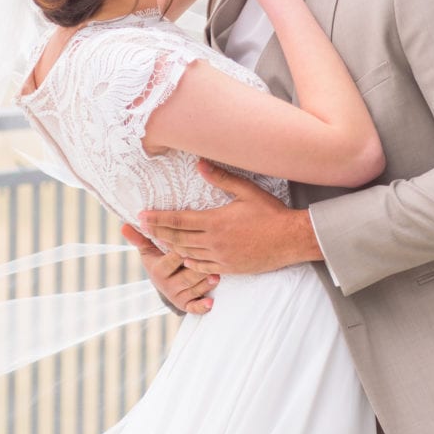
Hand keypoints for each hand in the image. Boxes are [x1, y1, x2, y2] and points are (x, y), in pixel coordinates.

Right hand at [121, 223, 218, 313]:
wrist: (162, 283)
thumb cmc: (159, 259)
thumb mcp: (149, 250)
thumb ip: (140, 238)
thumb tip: (123, 225)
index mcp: (158, 269)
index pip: (172, 259)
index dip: (184, 251)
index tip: (195, 242)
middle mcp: (166, 284)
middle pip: (186, 275)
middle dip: (199, 268)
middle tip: (212, 259)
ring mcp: (176, 295)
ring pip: (194, 289)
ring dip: (205, 284)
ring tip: (216, 275)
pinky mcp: (185, 305)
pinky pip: (194, 308)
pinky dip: (202, 307)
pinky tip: (210, 303)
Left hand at [138, 161, 323, 274]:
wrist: (291, 240)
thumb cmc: (271, 213)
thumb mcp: (247, 191)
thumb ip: (222, 179)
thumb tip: (200, 164)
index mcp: (215, 222)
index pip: (179, 221)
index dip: (158, 218)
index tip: (142, 216)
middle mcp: (214, 242)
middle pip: (178, 239)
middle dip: (158, 232)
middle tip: (142, 228)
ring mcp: (221, 258)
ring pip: (188, 254)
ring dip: (171, 247)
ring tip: (158, 240)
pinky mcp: (230, 268)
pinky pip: (203, 267)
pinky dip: (190, 262)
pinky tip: (184, 258)